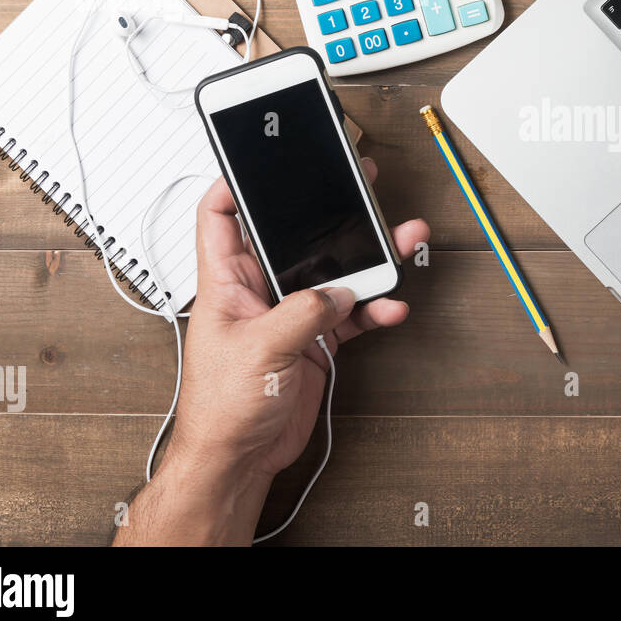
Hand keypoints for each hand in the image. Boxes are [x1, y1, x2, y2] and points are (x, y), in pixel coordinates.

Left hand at [114, 164, 428, 544]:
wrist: (239, 459)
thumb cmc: (220, 409)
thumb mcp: (258, 349)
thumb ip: (302, 312)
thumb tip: (338, 292)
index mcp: (227, 281)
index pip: (220, 216)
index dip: (235, 184)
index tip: (262, 160)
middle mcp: (259, 291)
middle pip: (295, 237)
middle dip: (330, 212)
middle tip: (360, 184)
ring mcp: (290, 314)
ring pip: (335, 272)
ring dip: (370, 260)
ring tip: (401, 241)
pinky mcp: (315, 341)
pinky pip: (352, 312)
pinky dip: (375, 309)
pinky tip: (391, 306)